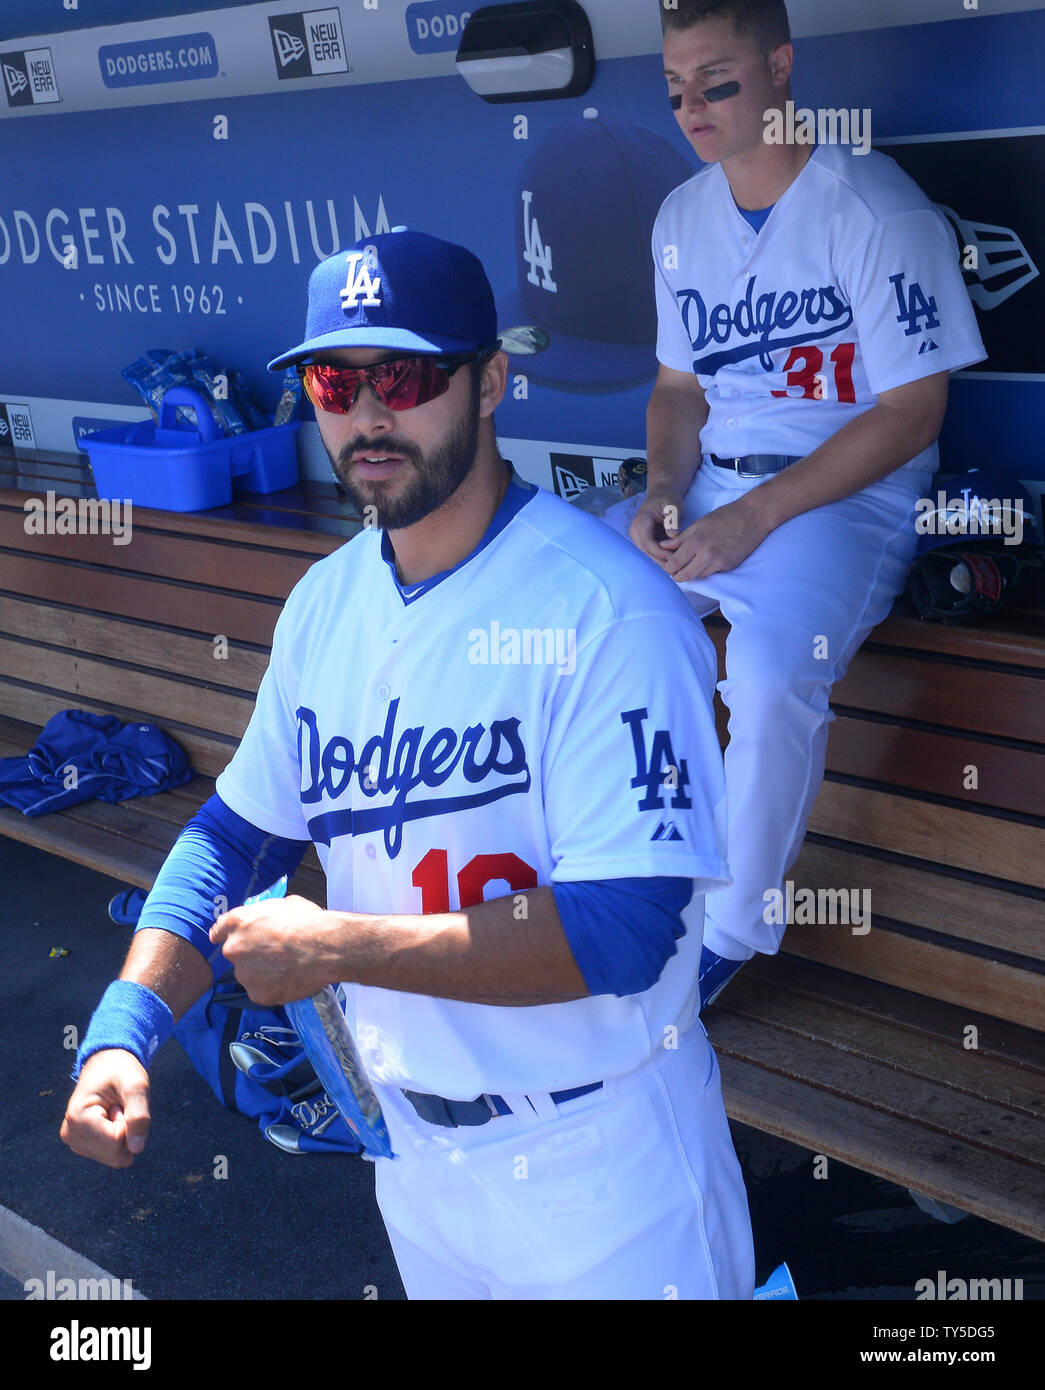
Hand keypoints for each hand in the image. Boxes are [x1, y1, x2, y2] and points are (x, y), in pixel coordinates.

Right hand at [60, 1049, 150, 1168]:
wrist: (106, 1064)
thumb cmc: (121, 1071)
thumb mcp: (136, 1085)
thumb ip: (139, 1115)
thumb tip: (137, 1149)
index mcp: (78, 1117)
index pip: (115, 1143)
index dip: (128, 1124)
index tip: (119, 1103)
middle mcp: (70, 1134)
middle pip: (114, 1156)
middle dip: (126, 1132)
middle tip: (119, 1107)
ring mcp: (74, 1142)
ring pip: (114, 1158)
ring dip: (122, 1134)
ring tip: (114, 1110)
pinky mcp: (81, 1145)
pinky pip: (111, 1155)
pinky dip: (117, 1138)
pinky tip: (110, 1118)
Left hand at [209, 894, 338, 1006]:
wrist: (324, 949)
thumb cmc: (308, 922)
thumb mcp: (286, 904)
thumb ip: (268, 914)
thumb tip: (270, 920)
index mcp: (238, 922)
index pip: (219, 930)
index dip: (222, 934)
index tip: (221, 938)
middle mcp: (234, 949)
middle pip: (237, 954)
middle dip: (251, 954)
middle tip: (275, 953)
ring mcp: (244, 974)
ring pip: (250, 974)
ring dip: (262, 972)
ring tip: (288, 967)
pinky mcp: (258, 994)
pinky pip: (263, 991)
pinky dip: (274, 987)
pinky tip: (291, 979)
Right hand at [628, 491, 684, 565]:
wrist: (662, 495)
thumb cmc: (668, 499)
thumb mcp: (673, 506)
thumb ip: (672, 520)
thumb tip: (673, 536)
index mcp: (640, 522)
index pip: (647, 543)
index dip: (660, 553)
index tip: (675, 557)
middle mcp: (635, 531)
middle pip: (646, 552)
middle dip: (661, 560)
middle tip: (678, 566)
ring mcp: (638, 537)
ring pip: (648, 555)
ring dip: (661, 561)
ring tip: (677, 564)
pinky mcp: (643, 541)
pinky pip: (651, 553)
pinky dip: (661, 557)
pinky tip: (674, 561)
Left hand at [660, 497, 769, 580]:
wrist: (752, 516)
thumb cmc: (724, 516)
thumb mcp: (698, 524)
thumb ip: (680, 538)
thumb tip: (663, 546)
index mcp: (696, 541)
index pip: (674, 563)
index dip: (668, 567)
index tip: (667, 565)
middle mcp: (707, 554)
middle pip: (684, 575)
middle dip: (677, 575)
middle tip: (675, 571)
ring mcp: (719, 562)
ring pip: (698, 576)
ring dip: (691, 573)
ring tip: (689, 565)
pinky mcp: (729, 566)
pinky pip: (712, 573)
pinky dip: (705, 570)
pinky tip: (705, 562)